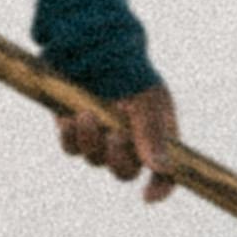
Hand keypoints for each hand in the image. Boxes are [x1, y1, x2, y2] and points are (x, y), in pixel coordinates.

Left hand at [52, 78, 184, 198]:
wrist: (88, 40)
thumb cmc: (126, 65)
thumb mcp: (145, 96)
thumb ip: (152, 131)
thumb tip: (160, 168)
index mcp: (157, 131)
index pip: (165, 171)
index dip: (160, 188)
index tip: (147, 196)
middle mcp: (129, 138)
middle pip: (125, 171)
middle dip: (119, 159)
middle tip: (115, 136)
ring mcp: (100, 134)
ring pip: (96, 160)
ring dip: (92, 142)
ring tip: (87, 114)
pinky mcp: (74, 128)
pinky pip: (72, 147)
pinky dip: (72, 136)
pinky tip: (72, 118)